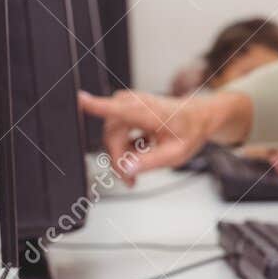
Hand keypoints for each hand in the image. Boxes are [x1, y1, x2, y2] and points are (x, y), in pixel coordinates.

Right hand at [78, 90, 249, 183]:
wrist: (197, 118)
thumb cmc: (189, 131)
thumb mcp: (176, 154)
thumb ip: (150, 162)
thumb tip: (127, 169)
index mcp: (150, 112)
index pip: (120, 109)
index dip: (98, 106)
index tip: (80, 99)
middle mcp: (136, 104)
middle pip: (111, 135)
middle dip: (118, 159)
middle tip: (130, 179)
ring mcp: (130, 105)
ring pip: (111, 136)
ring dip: (120, 156)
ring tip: (135, 173)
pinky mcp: (126, 110)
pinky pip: (115, 133)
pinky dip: (123, 149)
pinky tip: (136, 158)